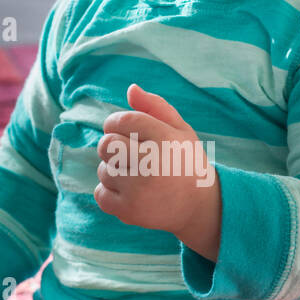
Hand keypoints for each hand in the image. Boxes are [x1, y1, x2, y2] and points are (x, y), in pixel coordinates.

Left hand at [95, 84, 217, 245]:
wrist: (199, 207)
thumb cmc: (186, 162)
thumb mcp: (180, 130)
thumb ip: (156, 106)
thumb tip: (131, 89)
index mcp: (165, 138)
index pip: (122, 120)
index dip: (116, 124)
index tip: (123, 131)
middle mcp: (152, 162)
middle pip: (106, 145)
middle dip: (112, 147)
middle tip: (129, 155)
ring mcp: (139, 189)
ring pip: (103, 170)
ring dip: (115, 172)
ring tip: (137, 178)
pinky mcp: (129, 210)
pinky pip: (100, 194)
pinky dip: (110, 193)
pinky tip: (130, 193)